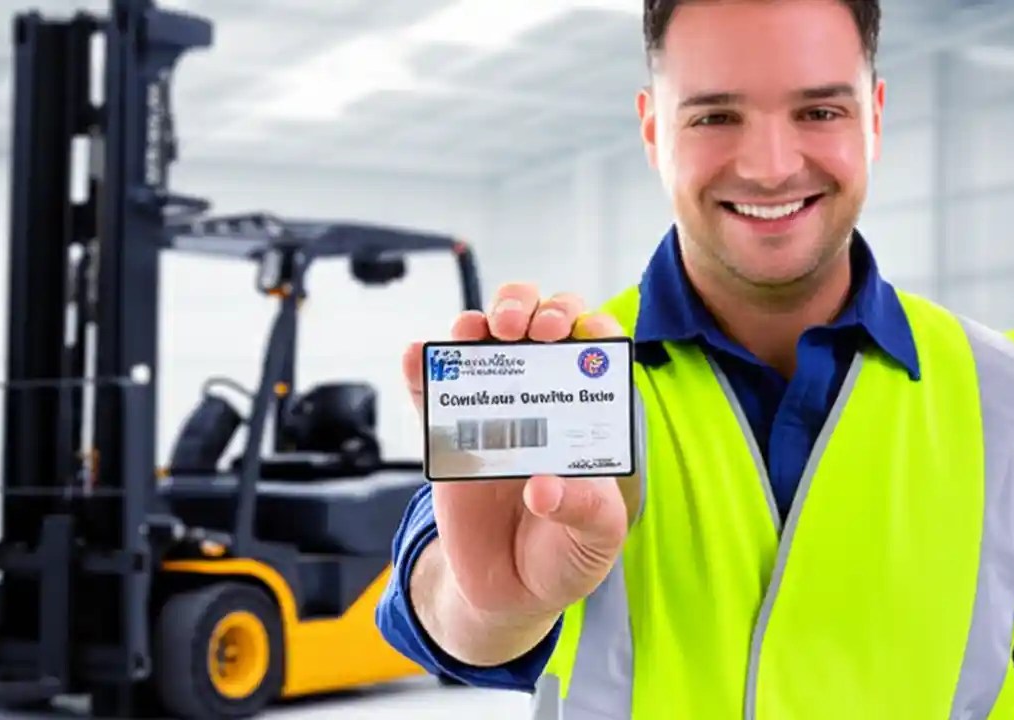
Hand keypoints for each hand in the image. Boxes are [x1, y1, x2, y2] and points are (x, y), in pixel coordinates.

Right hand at [401, 282, 630, 624]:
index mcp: (588, 414)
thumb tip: (543, 488)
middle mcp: (542, 399)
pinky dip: (421, 367)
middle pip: (538, 327)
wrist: (508, 593)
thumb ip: (583, 511)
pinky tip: (417, 356)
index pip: (596, 352)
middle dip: (534, 310)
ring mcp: (493, 411)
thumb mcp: (595, 539)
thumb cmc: (565, 556)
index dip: (594, 330)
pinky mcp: (449, 434)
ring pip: (485, 343)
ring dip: (478, 323)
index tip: (587, 333)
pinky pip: (432, 392)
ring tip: (475, 331)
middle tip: (529, 329)